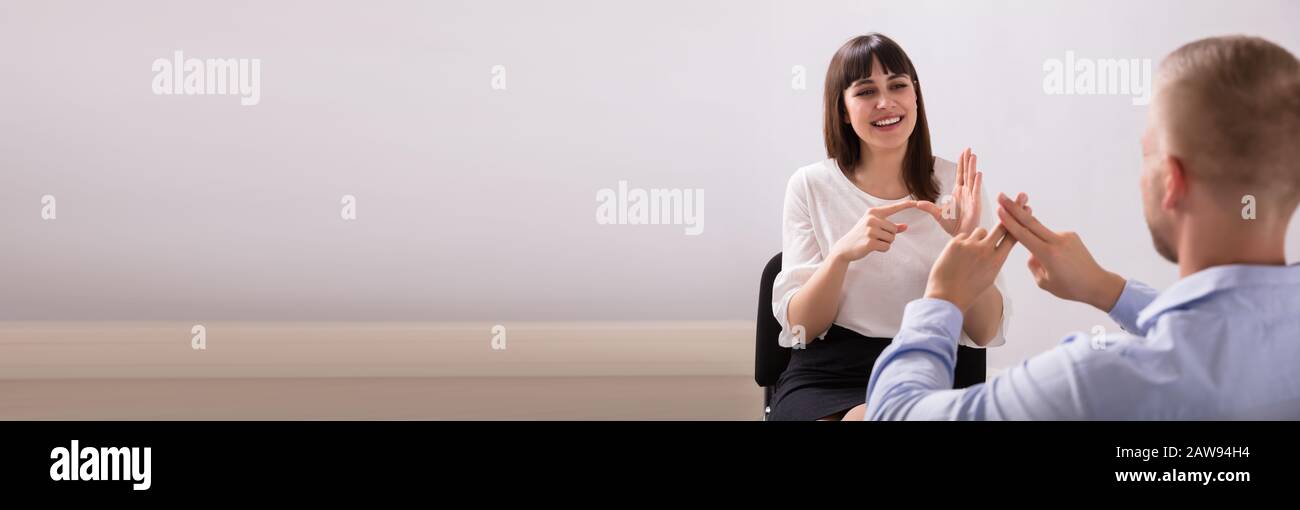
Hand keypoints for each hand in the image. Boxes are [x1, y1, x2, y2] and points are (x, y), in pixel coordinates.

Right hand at [831, 201, 919, 262]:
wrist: (845, 247)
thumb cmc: (862, 236)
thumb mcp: (875, 228)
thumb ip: (891, 227)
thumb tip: (906, 227)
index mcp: (873, 212)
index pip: (894, 208)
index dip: (907, 205)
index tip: (918, 202)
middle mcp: (872, 219)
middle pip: (894, 229)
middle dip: (888, 236)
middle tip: (875, 238)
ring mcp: (870, 230)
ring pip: (891, 239)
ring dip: (885, 243)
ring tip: (872, 242)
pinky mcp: (870, 242)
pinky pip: (886, 247)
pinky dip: (882, 249)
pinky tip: (871, 248)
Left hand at [917, 147, 981, 235]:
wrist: (960, 235)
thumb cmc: (952, 225)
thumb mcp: (937, 214)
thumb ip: (929, 207)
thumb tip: (917, 203)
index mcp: (958, 192)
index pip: (960, 174)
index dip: (961, 163)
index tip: (963, 153)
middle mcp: (966, 192)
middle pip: (966, 173)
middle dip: (967, 161)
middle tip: (969, 149)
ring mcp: (971, 197)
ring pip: (972, 179)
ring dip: (972, 168)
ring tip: (973, 156)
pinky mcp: (975, 204)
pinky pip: (976, 191)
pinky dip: (977, 182)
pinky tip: (978, 173)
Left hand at [924, 226, 1016, 311]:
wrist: (947, 297)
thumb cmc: (968, 290)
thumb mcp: (990, 277)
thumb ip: (995, 260)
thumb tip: (997, 246)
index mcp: (997, 261)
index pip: (1012, 238)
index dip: (1013, 230)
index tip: (1014, 225)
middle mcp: (986, 250)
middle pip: (1000, 228)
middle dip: (1001, 225)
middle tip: (1000, 222)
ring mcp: (970, 245)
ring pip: (980, 231)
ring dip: (977, 237)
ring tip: (970, 252)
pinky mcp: (955, 243)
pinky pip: (963, 236)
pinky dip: (962, 242)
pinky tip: (956, 256)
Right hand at [995, 192, 1125, 310]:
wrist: (1097, 283)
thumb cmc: (1070, 287)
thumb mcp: (1044, 282)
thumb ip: (1033, 264)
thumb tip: (1031, 252)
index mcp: (1048, 253)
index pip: (1023, 234)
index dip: (1009, 221)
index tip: (999, 210)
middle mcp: (1056, 241)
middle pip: (1030, 222)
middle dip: (1014, 208)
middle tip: (1001, 196)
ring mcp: (1065, 236)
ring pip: (1041, 234)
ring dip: (1036, 241)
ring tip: (1053, 265)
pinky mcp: (1072, 236)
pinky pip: (1052, 238)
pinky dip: (1049, 246)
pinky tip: (1061, 261)